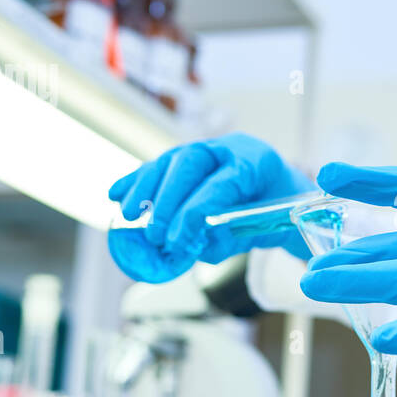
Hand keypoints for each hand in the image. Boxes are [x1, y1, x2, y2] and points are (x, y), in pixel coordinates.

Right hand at [107, 134, 312, 281]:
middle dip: (166, 201)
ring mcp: (205, 148)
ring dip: (144, 189)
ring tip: (127, 216)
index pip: (220, 184)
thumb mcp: (263, 228)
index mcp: (255, 163)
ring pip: (169, 161)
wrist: (281, 188)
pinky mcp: (186, 156)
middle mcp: (228, 148)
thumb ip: (229, 238)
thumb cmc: (274, 211)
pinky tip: (115, 194)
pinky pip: (158, 165)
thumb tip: (188, 248)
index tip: (176, 240)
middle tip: (154, 234)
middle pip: (188, 165)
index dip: (195, 212)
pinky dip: (136, 179)